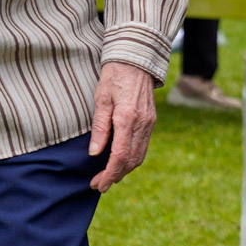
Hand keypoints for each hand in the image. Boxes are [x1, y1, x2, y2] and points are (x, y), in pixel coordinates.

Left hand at [89, 62, 155, 190]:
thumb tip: (94, 153)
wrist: (136, 59)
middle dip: (115, 176)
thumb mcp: (101, 99)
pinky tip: (120, 162)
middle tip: (98, 185)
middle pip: (131, 160)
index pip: (120, 155)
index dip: (109, 174)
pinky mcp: (151, 121)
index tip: (97, 184)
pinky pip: (143, 146)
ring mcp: (149, 123)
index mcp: (127, 117)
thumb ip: (99, 127)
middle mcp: (142, 123)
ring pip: (139, 156)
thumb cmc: (114, 76)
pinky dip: (132, 159)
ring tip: (108, 178)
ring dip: (124, 170)